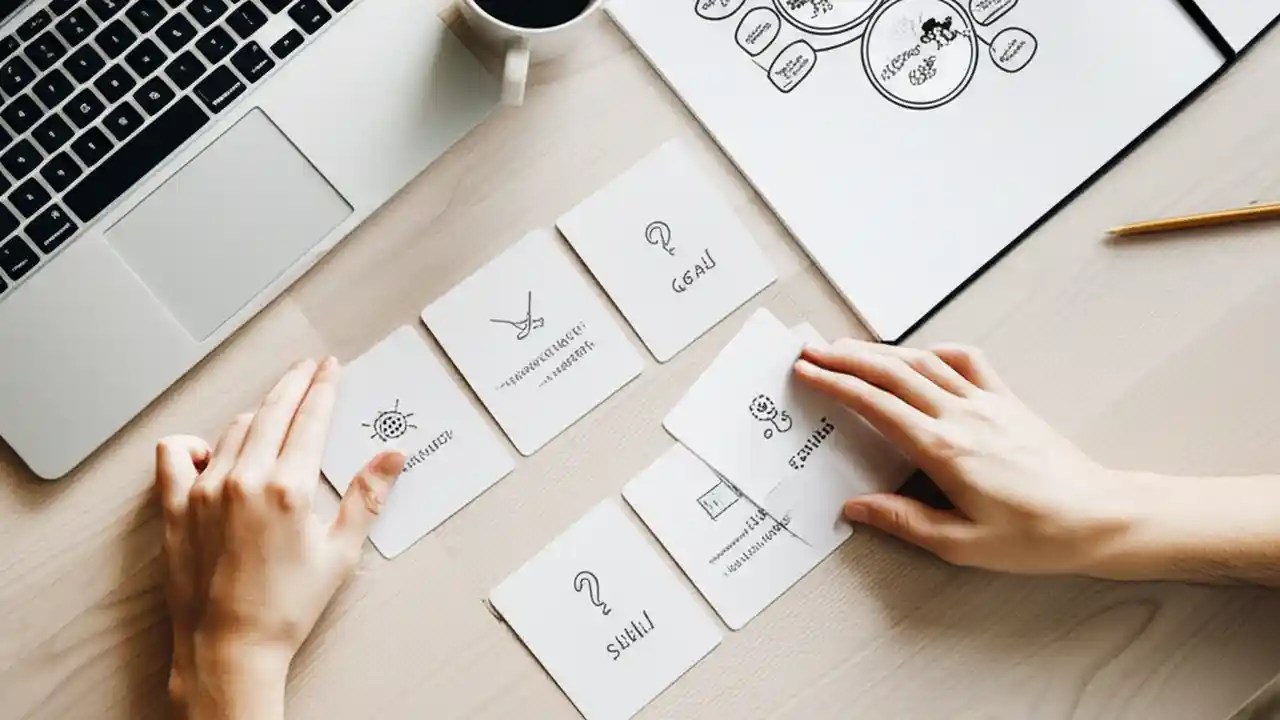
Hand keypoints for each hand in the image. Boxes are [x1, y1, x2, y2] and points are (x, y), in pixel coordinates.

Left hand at [155, 358, 405, 718]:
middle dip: (295, 384)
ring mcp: (205, 490)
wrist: (230, 647)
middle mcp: (245, 480)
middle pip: (273, 411)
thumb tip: (391, 458)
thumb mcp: (341, 552)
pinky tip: (211, 449)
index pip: (310, 418)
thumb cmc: (285, 609)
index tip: (329, 370)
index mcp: (289, 488)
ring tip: (274, 412)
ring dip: (259, 414)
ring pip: (234, 429)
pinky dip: (194, 443)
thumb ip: (367, 496)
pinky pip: (176, 453)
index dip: (324, 388)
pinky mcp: (175, 506)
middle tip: (307, 369)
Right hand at [794, 341, 1134, 576]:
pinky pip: (967, 362)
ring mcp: (987, 403)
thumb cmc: (1036, 536)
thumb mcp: (962, 544)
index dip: (836, 385)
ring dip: (881, 351)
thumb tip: (855, 507)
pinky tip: (920, 355)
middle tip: (811, 349)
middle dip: (846, 358)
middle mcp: (963, 416)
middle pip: (892, 373)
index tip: (807, 372)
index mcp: (944, 450)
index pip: (876, 406)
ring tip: (847, 347)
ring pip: (924, 362)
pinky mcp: (1008, 402)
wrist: (1100, 517)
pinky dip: (936, 351)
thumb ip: (904, 521)